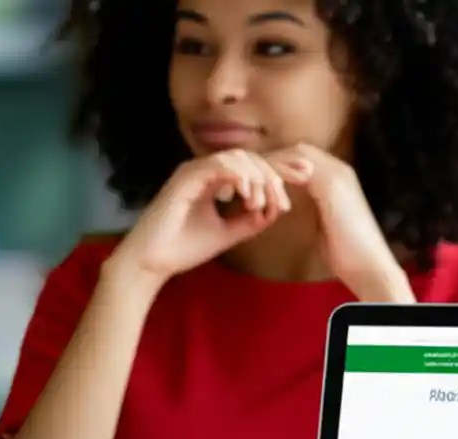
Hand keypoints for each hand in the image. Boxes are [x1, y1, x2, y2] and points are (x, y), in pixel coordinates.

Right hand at [108, 149, 292, 286]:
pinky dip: (240, 177)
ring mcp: (194, 170)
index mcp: (214, 179)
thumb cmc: (183, 248)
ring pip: (238, 158)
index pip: (253, 167)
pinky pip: (220, 166)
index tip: (305, 178)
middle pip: (251, 158)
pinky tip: (250, 196)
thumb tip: (274, 210)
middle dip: (277, 172)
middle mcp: (205, 170)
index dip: (280, 170)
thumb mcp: (227, 234)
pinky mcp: (186, 177)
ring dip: (258, 178)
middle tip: (294, 191)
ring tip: (264, 202)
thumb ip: (250, 220)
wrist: (151, 262)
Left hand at [265, 143, 414, 302]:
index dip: (280, 164)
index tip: (258, 178)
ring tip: (249, 180)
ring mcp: (338, 175)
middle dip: (272, 159)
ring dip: (271, 165)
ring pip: (296, 155)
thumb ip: (314, 208)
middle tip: (248, 174)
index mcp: (339, 177)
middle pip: (297, 149)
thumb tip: (293, 206)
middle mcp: (340, 169)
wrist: (369, 266)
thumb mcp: (326, 223)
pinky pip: (297, 169)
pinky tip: (261, 189)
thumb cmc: (348, 252)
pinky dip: (277, 176)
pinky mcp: (332, 186)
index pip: (303, 157)